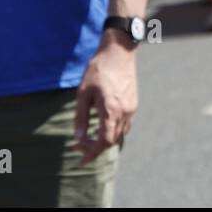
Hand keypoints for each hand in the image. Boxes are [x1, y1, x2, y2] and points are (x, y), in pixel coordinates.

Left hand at [74, 31, 137, 163]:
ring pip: (120, 133)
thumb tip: (78, 137)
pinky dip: (113, 130)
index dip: (92, 153)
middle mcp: (125, 112)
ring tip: (88, 136)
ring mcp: (131, 108)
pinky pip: (125, 124)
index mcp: (111, 110)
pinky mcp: (134, 103)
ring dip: (105, 139)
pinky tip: (102, 125)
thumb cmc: (98, 70)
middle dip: (95, 147)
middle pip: (112, 140)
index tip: (81, 159)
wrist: (119, 52)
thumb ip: (81, 117)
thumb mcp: (83, 93)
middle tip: (78, 145)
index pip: (104, 141)